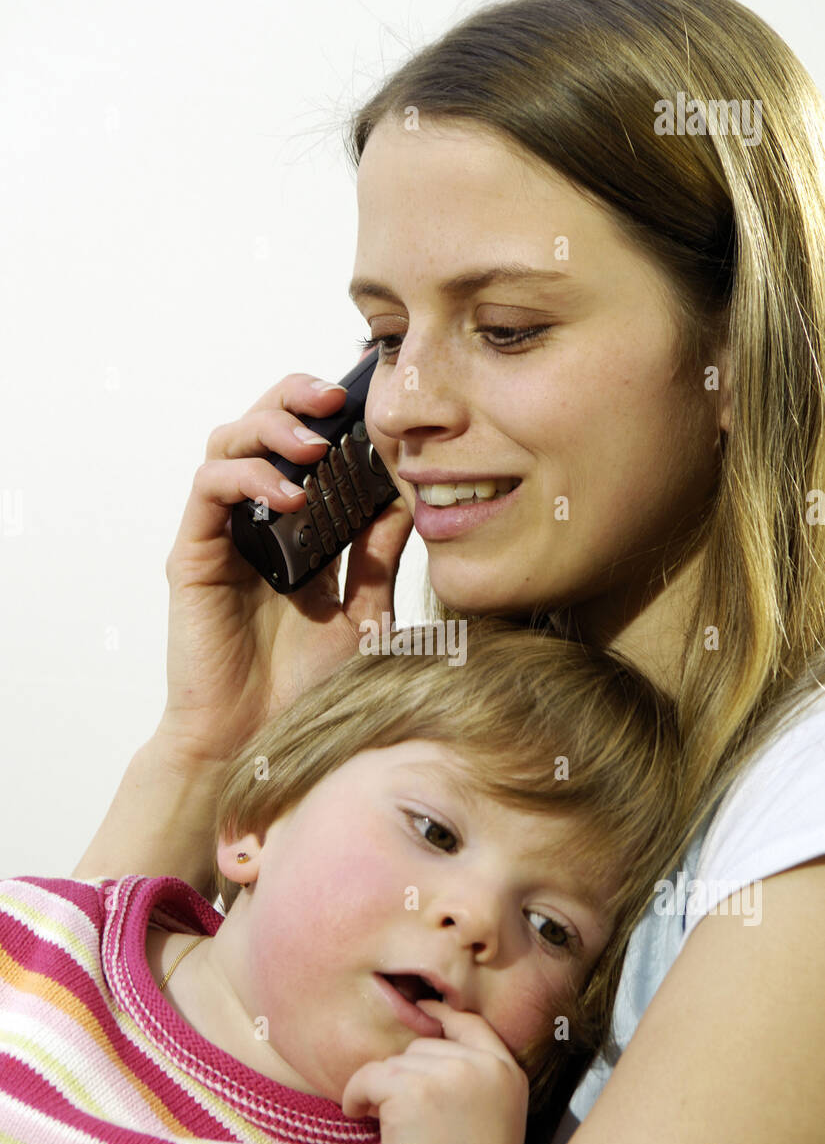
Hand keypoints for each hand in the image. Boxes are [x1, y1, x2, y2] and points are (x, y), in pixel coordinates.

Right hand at [157, 370, 413, 765]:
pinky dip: (247, 479)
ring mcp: (223, 535)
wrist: (257, 744)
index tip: (376, 406)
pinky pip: (209, 490)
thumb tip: (409, 496)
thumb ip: (380, 559)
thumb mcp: (365, 616)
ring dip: (270, 428)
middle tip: (335, 399)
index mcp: (301, 530)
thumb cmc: (308, 690)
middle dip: (296, 399)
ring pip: (229, 443)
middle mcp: (258, 522)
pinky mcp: (192, 555)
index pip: (311, 448)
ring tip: (313, 445)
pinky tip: (287, 496)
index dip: (336, 417)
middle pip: (264, 428)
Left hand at [341, 1001, 527, 1143]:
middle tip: (400, 1112)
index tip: (421, 1011)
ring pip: (395, 1061)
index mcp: (507, 1072)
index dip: (442, 1015)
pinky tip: (359, 1115)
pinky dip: (356, 1094)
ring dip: (380, 1089)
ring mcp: (450, 1074)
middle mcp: (483, 1067)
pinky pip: (370, 1076)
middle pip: (425, 1045)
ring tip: (388, 1124)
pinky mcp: (414, 1090)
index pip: (471, 1024)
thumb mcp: (493, 1116)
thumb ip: (474, 1077)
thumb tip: (426, 1039)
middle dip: (405, 1074)